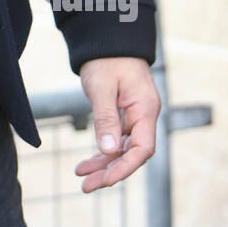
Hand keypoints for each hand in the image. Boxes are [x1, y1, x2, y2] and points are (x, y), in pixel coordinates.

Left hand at [74, 56, 160, 191]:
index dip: (125, 167)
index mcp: (145, 109)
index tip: (106, 180)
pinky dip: (101, 151)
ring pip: (121, 149)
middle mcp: (143, 116)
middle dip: (110, 172)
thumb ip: (106, 118)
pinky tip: (86, 164)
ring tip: (82, 179)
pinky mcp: (123, 114)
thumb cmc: (106, 59)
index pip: (142, 148)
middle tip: (86, 187)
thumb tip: (108, 151)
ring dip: (103, 164)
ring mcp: (134, 116)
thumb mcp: (102, 87)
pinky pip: (115, 139)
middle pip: (131, 153)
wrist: (107, 40)